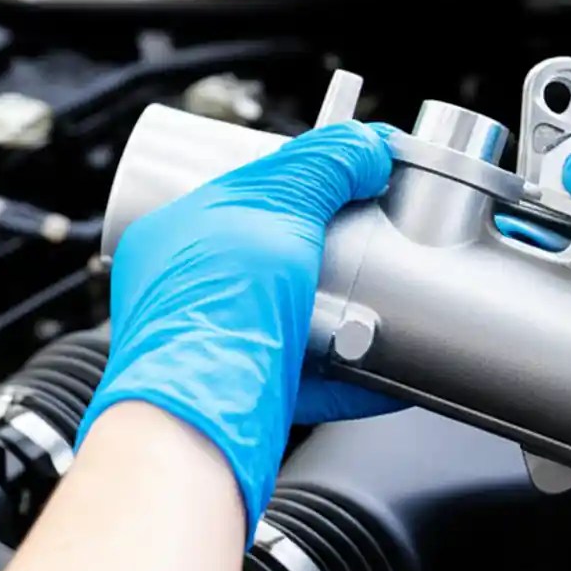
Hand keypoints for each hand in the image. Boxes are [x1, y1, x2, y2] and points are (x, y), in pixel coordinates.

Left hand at [78, 121, 401, 540]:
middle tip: (379, 232)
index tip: (356, 173)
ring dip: (350, 310)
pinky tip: (390, 362)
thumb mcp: (275, 207)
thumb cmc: (211, 316)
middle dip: (336, 245)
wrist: (204, 424)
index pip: (251, 187)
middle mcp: (196, 289)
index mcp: (180, 235)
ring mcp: (226, 342)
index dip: (308, 176)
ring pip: (303, 316)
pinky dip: (358, 369)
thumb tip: (365, 146)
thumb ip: (323, 165)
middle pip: (283, 252)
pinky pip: (319, 374)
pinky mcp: (258, 393)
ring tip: (390, 297)